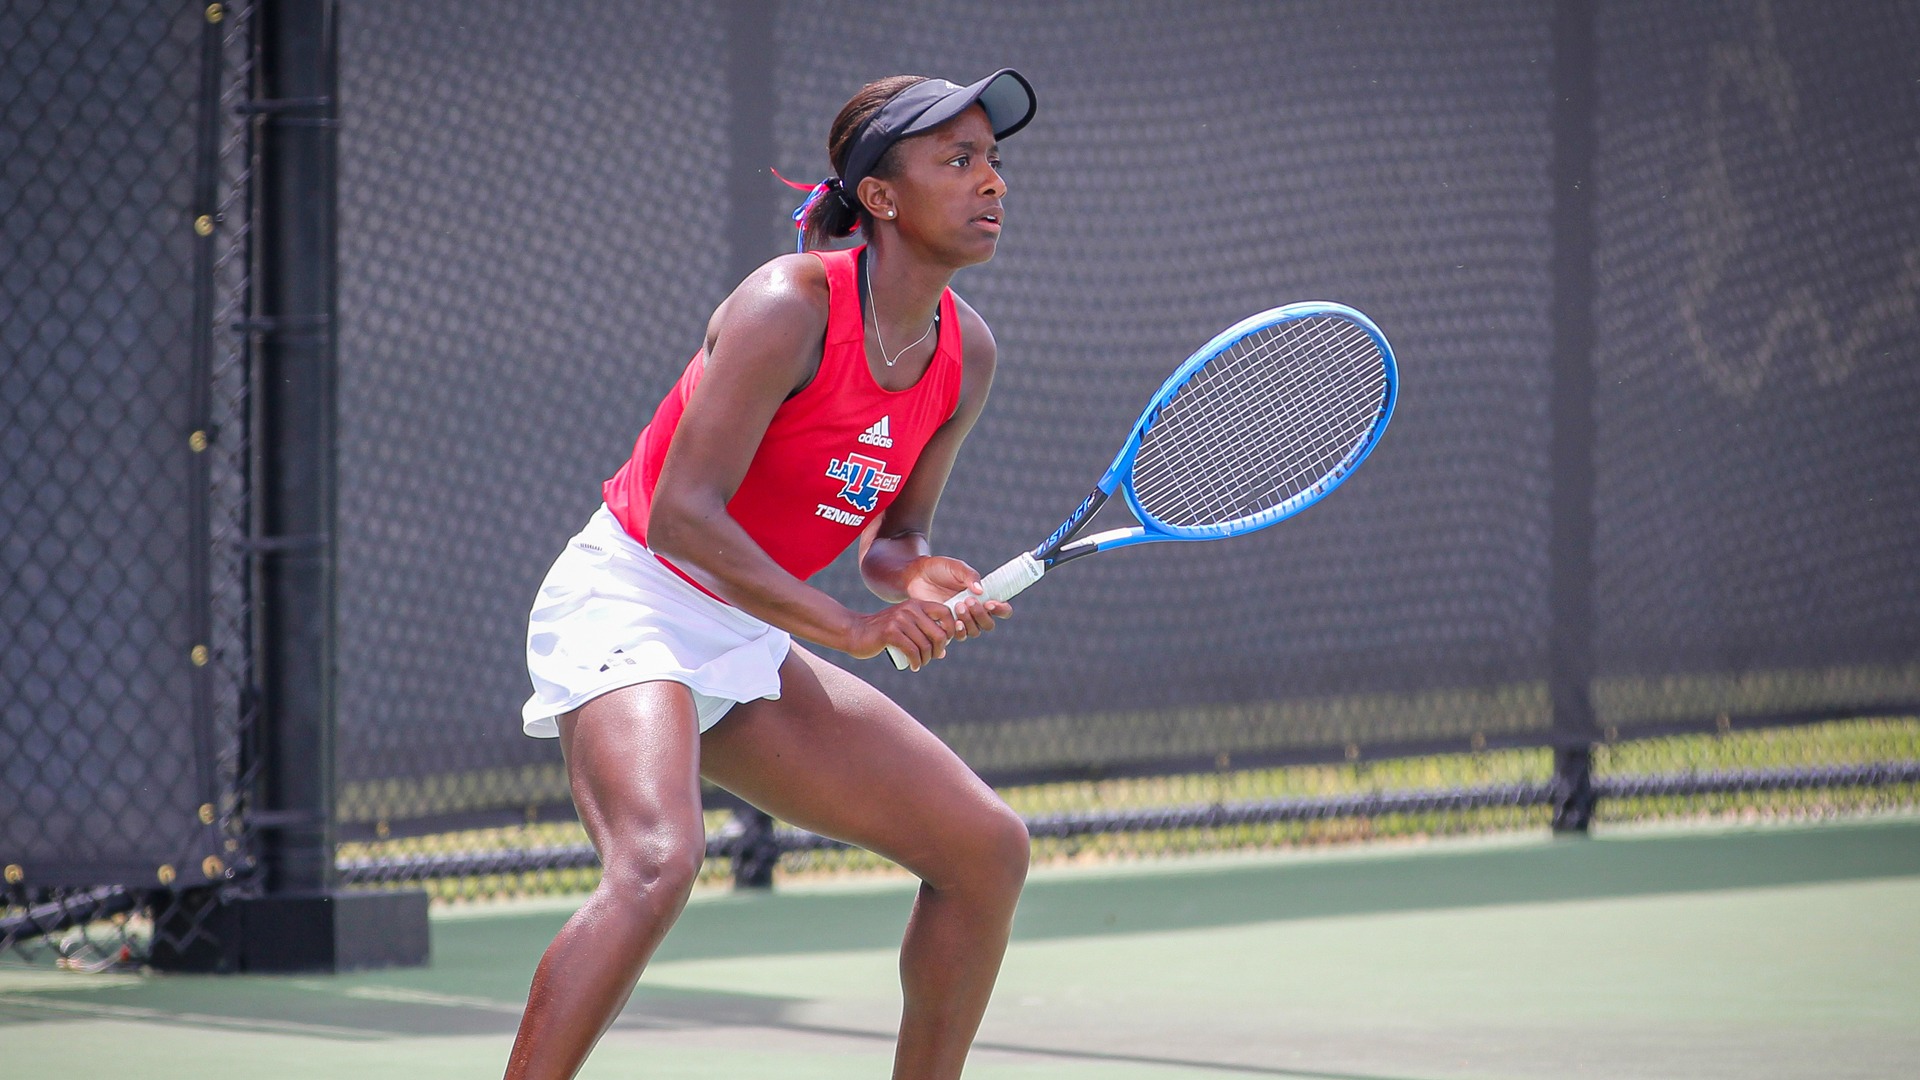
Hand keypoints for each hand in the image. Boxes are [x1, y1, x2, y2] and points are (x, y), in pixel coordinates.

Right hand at [841, 598, 964, 670]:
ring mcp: (900, 619)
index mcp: (916, 604)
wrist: (855, 632)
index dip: (951, 630)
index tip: (944, 643)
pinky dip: (916, 662)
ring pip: (925, 645)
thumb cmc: (883, 632)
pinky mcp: (890, 632)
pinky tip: (914, 666)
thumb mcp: (905, 627)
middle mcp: (910, 609)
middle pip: (939, 634)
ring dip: (926, 659)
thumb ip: (923, 635)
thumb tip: (943, 653)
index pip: (946, 613)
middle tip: (931, 658)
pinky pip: (912, 651)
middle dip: (938, 650)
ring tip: (920, 663)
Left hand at [901, 556, 1011, 645]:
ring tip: (958, 607)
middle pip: (988, 624)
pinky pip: (958, 636)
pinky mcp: (947, 626)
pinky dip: (958, 631)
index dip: (1001, 610)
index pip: (1002, 609)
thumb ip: (970, 576)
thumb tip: (981, 591)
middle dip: (981, 615)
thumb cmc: (939, 569)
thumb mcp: (956, 567)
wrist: (917, 575)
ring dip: (969, 622)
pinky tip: (952, 622)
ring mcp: (961, 620)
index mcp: (983, 596)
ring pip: (974, 631)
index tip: (990, 603)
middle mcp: (975, 611)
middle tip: (968, 601)